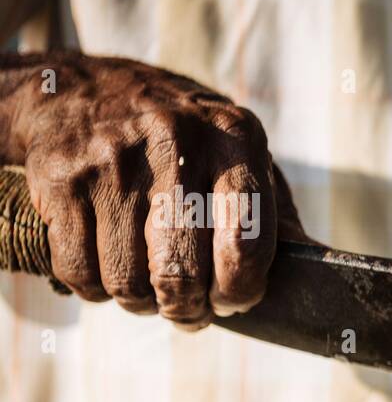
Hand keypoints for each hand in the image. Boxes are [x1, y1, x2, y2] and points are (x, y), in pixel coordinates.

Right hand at [1, 52, 305, 327]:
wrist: (88, 90)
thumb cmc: (188, 144)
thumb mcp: (243, 158)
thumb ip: (277, 219)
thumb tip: (321, 286)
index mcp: (235, 136)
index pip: (245, 243)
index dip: (240, 291)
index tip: (234, 301)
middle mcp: (174, 139)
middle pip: (181, 273)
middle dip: (189, 310)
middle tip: (191, 311)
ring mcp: (111, 158)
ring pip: (127, 282)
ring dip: (142, 304)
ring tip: (151, 289)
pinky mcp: (60, 177)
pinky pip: (79, 272)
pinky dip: (96, 290)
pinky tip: (110, 270)